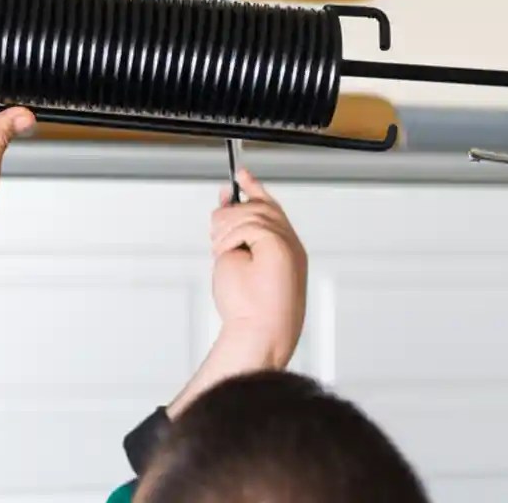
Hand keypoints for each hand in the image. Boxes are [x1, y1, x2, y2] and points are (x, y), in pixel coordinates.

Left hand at [209, 169, 307, 368]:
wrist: (258, 333)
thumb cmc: (249, 309)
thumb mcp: (234, 262)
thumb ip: (233, 233)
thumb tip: (224, 206)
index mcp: (284, 248)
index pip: (271, 207)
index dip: (255, 188)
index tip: (239, 175)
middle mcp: (290, 244)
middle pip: (260, 205)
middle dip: (230, 214)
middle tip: (217, 234)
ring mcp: (287, 244)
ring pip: (251, 212)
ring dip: (226, 231)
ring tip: (224, 254)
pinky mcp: (279, 246)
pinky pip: (247, 225)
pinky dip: (230, 239)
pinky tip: (228, 254)